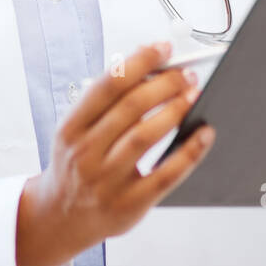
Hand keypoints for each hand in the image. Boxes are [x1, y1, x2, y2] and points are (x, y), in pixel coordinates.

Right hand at [15, 41, 215, 265]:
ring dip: (174, 109)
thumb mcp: (77, 130)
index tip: (164, 48)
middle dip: (164, 84)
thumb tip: (150, 65)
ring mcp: (106, 181)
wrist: (60, 217)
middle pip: (130, 108)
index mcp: (71, 128)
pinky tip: (204, 134)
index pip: (108, 86)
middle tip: (186, 73)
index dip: (139, 62)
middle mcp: (85, 153)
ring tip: (193, 93)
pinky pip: (165, 175)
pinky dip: (189, 152)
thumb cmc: (77, 163)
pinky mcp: (129, 205)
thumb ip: (107, 102)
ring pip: (145, 137)